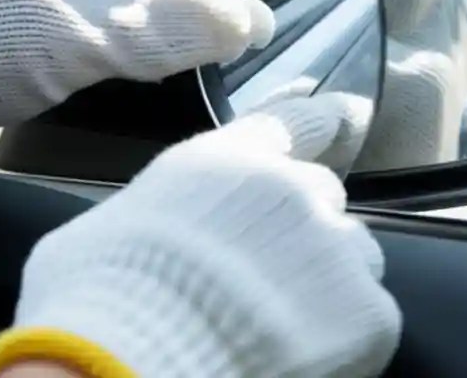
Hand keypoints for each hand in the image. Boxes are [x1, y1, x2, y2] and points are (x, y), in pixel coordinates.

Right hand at [0, 96, 401, 377]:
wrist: (131, 369)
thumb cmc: (96, 305)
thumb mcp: (100, 233)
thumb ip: (151, 213)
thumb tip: (143, 232)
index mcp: (226, 162)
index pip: (290, 122)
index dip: (316, 122)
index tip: (344, 113)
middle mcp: (290, 191)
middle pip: (322, 194)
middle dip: (303, 228)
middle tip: (270, 274)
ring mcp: (334, 249)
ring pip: (354, 255)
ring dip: (330, 280)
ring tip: (285, 322)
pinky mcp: (367, 311)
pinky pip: (370, 318)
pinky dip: (347, 339)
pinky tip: (302, 356)